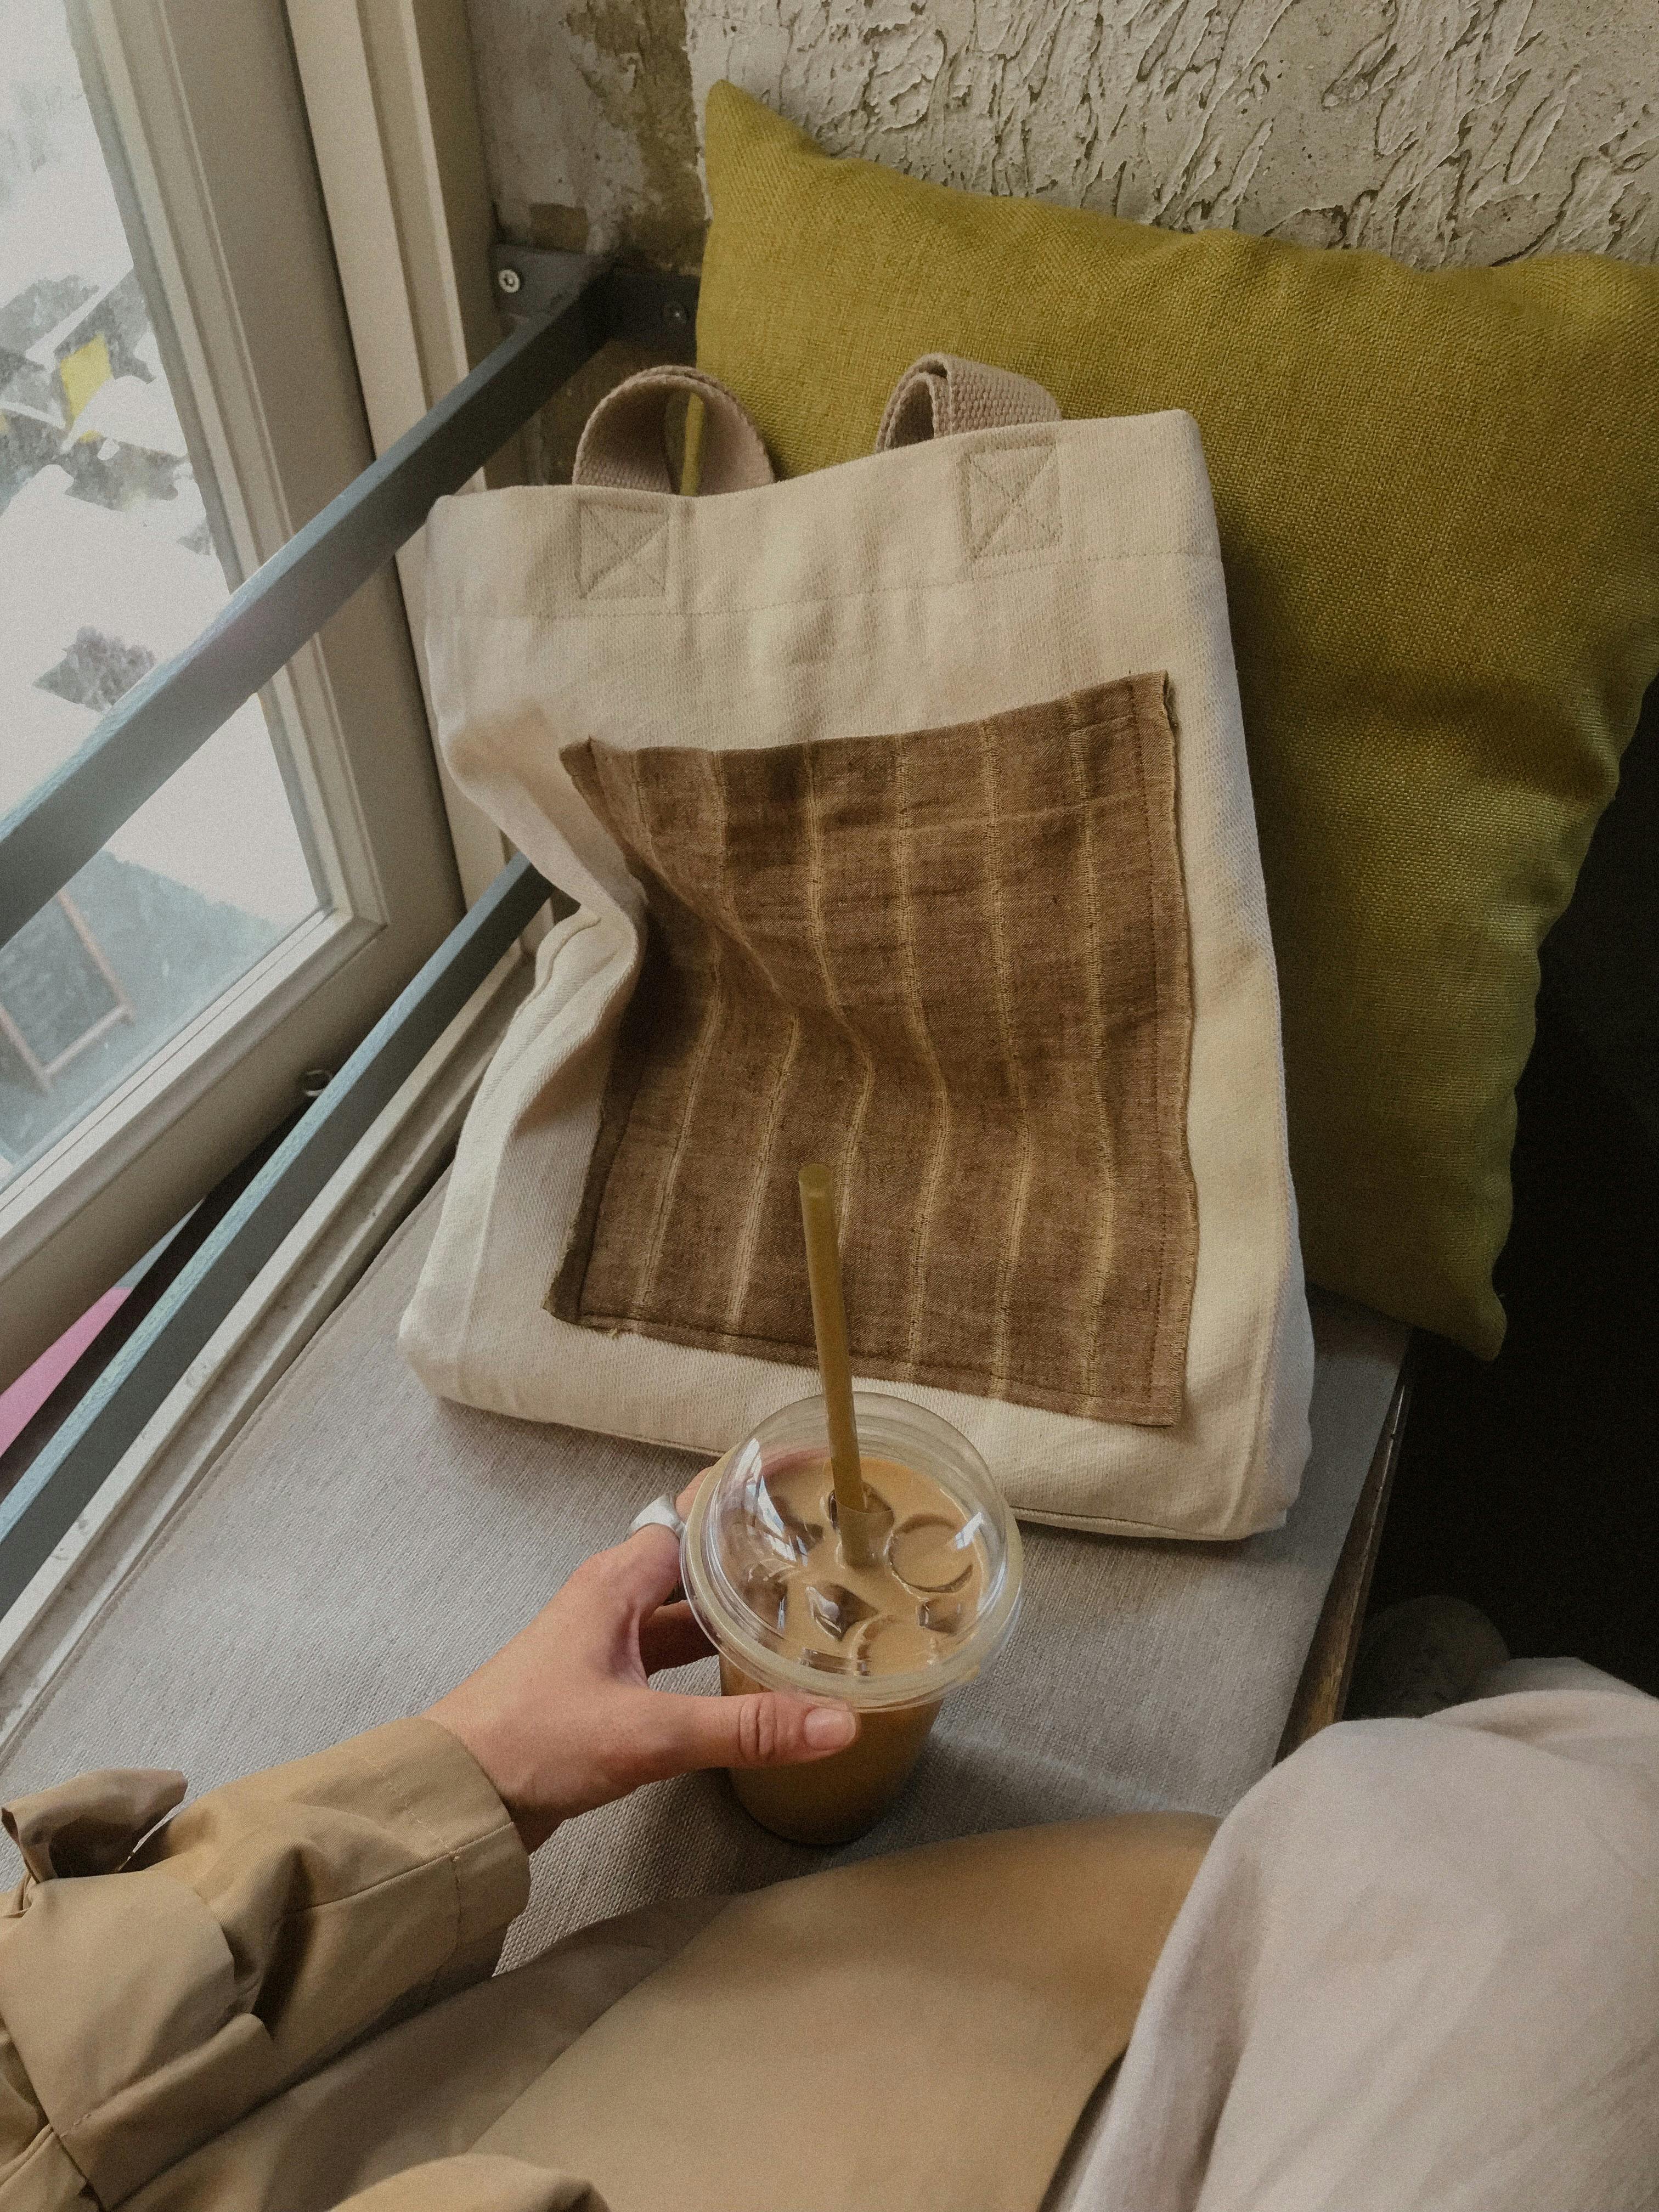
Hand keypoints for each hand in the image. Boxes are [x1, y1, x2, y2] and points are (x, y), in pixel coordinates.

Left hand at [426, 1476, 857, 1848]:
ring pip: (691, 1610)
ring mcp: (611, 1643)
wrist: (457, 1796)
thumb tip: (838, 1723)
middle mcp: (616, 1599)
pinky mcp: (610, 1687)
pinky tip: (754, 1675)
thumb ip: (745, 1729)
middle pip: (701, 1558)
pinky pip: (677, 1654)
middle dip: (760, 1550)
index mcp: (620, 1581)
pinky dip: (717, 1656)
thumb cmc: (531, 1741)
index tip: (806, 1470)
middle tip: (829, 1547)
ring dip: (741, 1609)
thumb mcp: (647, 1733)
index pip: (699, 1510)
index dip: (751, 1487)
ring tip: (808, 1607)